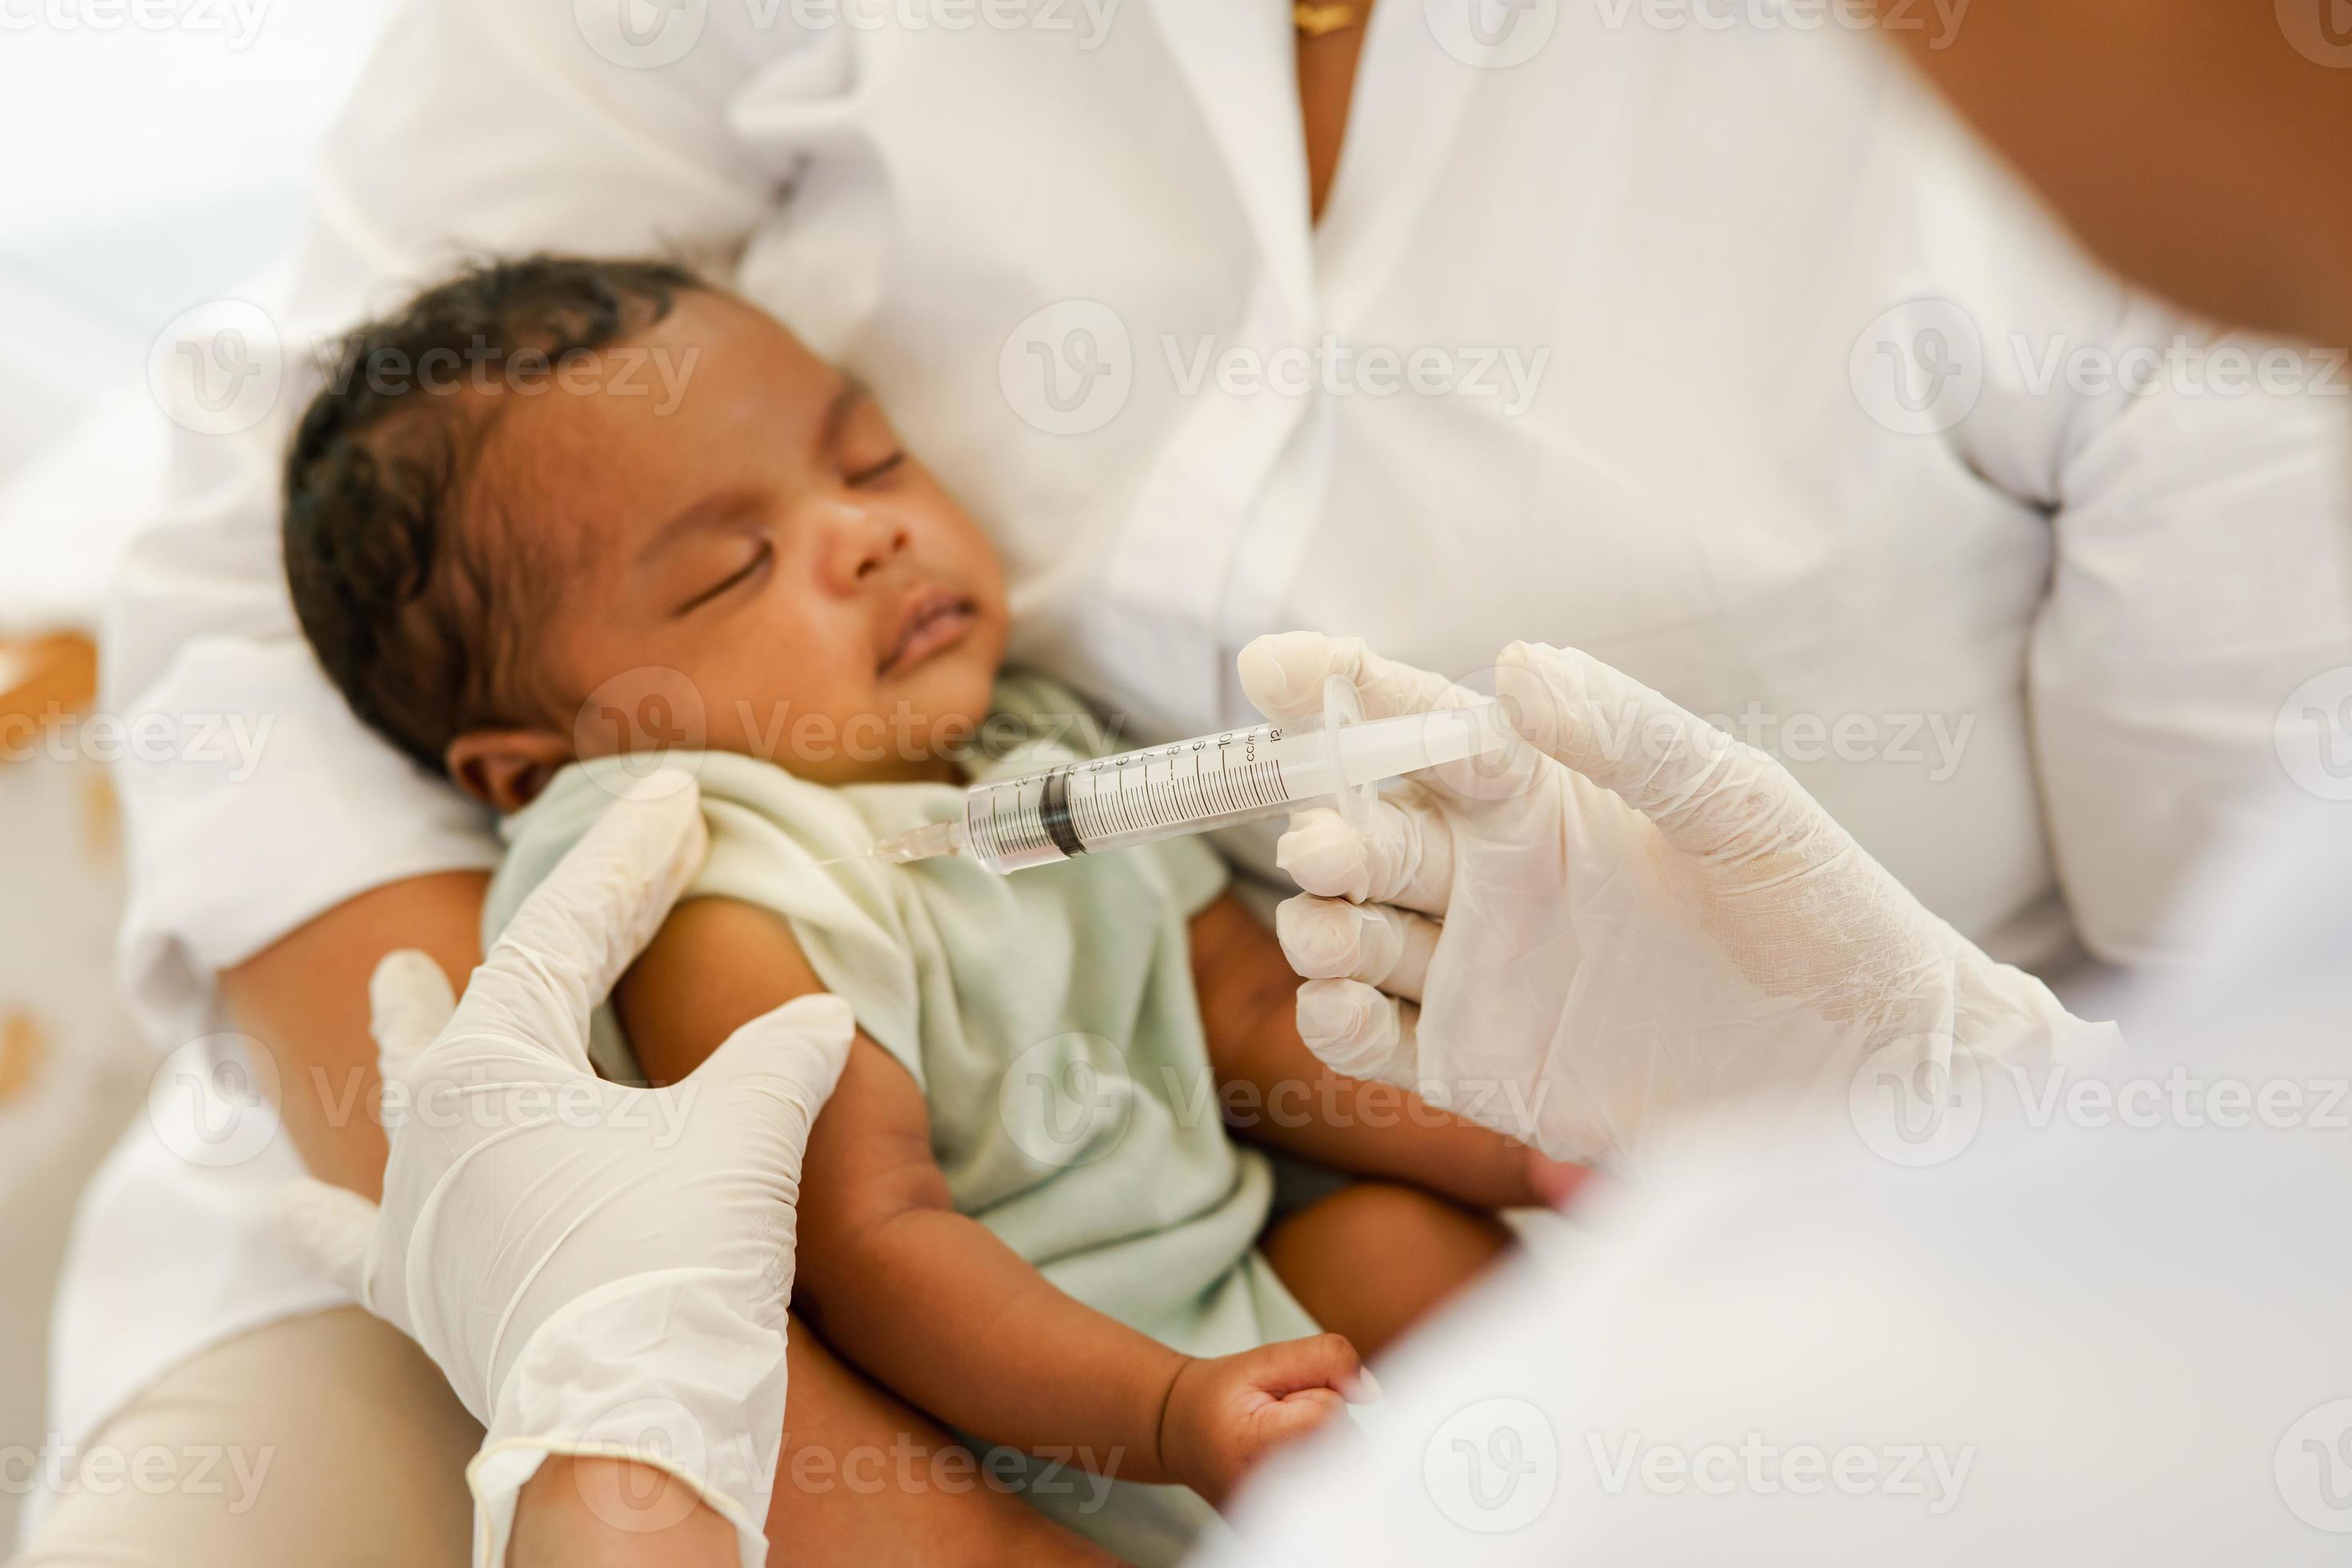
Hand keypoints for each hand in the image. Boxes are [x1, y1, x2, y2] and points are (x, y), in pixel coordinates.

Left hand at [276, 775, 855, 1567]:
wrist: (627, 1427)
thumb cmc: (676, 1260)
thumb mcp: (746, 1129)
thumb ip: (778, 1055)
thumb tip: (818, 1018)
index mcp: (488, 1066)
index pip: (568, 931)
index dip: (632, 859)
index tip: (674, 799)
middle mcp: (428, 1131)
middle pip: (481, 999)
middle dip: (546, 930)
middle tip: (586, 872)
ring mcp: (416, 1218)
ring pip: (406, 1102)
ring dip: (414, 1036)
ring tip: (397, 982)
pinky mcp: (425, 1298)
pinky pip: (359, 1241)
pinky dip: (330, 1221)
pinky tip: (284, 1209)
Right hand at [1158, 1334, 1370, 1505]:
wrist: (1183, 1434)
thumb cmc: (1221, 1397)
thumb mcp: (1266, 1358)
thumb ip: (1324, 1358)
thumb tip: (1370, 1389)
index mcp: (1255, 1448)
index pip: (1326, 1417)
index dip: (1314, 1395)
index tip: (1281, 1400)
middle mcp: (1267, 1495)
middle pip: (1343, 1449)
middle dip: (1326, 1426)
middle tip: (1283, 1421)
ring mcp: (1276, 1522)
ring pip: (1346, 1472)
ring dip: (1327, 1451)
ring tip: (1287, 1442)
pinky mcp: (1285, 1534)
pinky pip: (1336, 1498)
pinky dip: (1323, 1476)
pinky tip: (1292, 1466)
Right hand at [1242, 633, 2118, 1168]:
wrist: (1875, 1076)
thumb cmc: (1826, 916)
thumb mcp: (1738, 804)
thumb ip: (1626, 736)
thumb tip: (1515, 664)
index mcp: (1545, 796)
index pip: (1421, 730)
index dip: (1346, 694)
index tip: (1274, 666)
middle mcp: (1496, 878)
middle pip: (1368, 832)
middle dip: (1326, 825)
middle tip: (1325, 839)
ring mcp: (1482, 973)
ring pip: (1350, 933)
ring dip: (1320, 921)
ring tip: (1334, 924)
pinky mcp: (1479, 1068)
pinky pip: (1374, 1041)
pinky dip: (1335, 1022)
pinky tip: (1345, 1005)